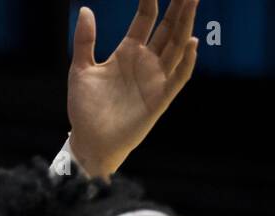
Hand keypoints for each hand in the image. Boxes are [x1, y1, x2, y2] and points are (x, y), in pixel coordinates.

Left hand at [67, 0, 199, 177]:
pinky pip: (178, 77)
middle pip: (168, 28)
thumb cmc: (85, 109)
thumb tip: (85, 8)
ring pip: (177, 45)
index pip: (145, 19)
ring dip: (186, 24)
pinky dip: (186, 60)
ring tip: (193, 1)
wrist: (89, 142)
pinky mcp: (160, 98)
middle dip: (178, 7)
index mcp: (127, 52)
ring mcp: (155, 78)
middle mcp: (145, 61)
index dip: (151, 0)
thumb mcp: (81, 70)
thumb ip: (85, 40)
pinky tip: (191, 43)